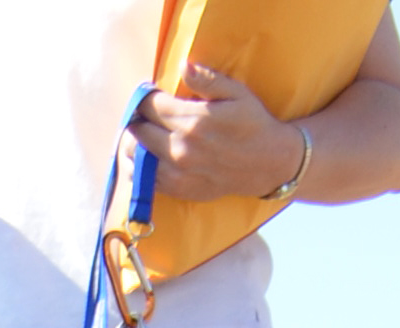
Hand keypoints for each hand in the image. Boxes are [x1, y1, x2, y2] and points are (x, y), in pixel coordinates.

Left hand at [137, 62, 306, 196]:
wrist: (266, 164)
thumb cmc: (252, 123)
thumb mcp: (236, 93)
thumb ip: (207, 80)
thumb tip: (183, 66)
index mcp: (194, 120)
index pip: (150, 105)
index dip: (145, 97)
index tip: (149, 93)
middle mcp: (181, 148)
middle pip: (138, 130)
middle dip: (137, 118)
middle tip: (143, 114)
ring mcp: (178, 172)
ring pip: (136, 156)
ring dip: (133, 143)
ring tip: (142, 133)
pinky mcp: (179, 189)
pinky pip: (145, 180)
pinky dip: (139, 166)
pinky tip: (146, 156)